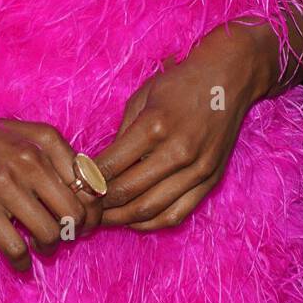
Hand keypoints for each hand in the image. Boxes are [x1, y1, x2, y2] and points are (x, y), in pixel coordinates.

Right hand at [0, 98, 102, 270]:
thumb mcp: (21, 134)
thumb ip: (54, 156)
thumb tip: (84, 192)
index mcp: (45, 141)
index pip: (89, 183)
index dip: (91, 209)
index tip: (81, 220)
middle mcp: (30, 160)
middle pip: (75, 213)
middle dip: (73, 232)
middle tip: (60, 236)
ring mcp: (5, 184)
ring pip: (49, 234)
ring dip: (47, 248)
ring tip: (37, 246)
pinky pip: (16, 248)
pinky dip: (22, 262)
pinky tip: (19, 261)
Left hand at [91, 20, 278, 231]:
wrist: (227, 79)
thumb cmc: (179, 83)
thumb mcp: (142, 97)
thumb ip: (122, 134)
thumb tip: (101, 167)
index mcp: (155, 125)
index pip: (111, 167)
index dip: (88, 181)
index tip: (75, 185)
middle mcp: (177, 151)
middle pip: (128, 192)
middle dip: (100, 204)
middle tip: (84, 206)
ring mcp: (197, 169)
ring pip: (151, 209)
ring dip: (122, 219)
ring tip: (104, 218)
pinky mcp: (210, 180)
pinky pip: (177, 214)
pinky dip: (152, 223)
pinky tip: (134, 220)